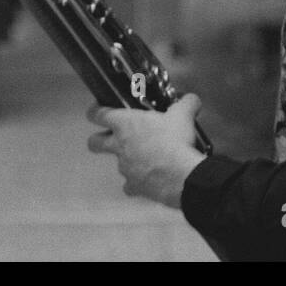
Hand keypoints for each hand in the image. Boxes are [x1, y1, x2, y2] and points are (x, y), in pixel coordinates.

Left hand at [86, 94, 207, 208]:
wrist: (181, 175)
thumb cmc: (176, 141)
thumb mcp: (183, 115)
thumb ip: (185, 103)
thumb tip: (191, 99)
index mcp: (125, 123)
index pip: (98, 114)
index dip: (95, 112)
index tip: (97, 111)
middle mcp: (119, 145)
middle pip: (94, 142)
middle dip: (97, 140)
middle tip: (108, 138)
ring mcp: (124, 167)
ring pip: (117, 163)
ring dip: (127, 160)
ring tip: (145, 158)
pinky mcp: (133, 186)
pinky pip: (130, 185)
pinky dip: (137, 182)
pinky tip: (149, 178)